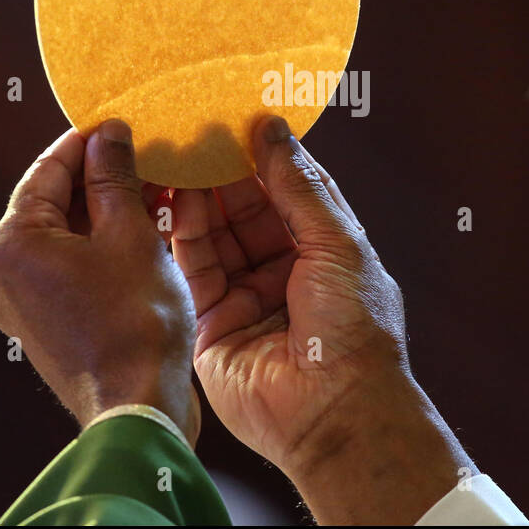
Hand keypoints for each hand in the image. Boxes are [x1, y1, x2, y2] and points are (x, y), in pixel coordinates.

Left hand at [0, 120, 199, 444]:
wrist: (138, 407)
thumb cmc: (135, 322)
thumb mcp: (131, 234)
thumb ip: (114, 178)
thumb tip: (108, 134)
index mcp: (12, 244)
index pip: (47, 169)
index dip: (88, 141)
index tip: (122, 123)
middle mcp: (4, 274)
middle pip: (54, 203)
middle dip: (101, 178)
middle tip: (148, 156)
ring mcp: (21, 305)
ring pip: (66, 237)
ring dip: (107, 213)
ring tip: (156, 192)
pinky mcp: (45, 327)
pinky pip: (72, 270)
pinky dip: (103, 249)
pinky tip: (145, 235)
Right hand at [171, 116, 473, 522]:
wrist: (333, 411)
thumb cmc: (354, 328)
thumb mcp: (336, 242)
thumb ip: (297, 186)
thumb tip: (272, 129)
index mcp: (327, 251)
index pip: (292, 190)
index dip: (267, 155)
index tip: (240, 118)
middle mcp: (287, 271)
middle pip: (249, 209)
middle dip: (225, 171)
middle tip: (198, 130)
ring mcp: (248, 296)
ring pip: (217, 234)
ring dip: (200, 195)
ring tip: (180, 153)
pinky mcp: (213, 321)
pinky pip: (194, 268)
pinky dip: (183, 231)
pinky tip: (174, 196)